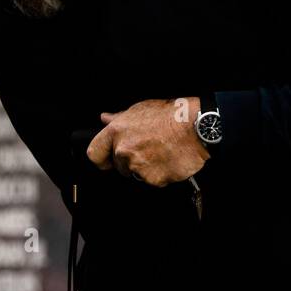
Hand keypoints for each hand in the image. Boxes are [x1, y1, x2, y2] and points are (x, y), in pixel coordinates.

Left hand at [86, 97, 208, 186]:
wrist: (196, 127)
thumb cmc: (170, 115)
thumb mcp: (140, 110)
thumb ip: (119, 118)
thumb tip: (105, 119)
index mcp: (117, 132)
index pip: (95, 153)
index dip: (102, 159)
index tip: (107, 161)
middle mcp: (124, 150)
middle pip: (119, 166)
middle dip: (130, 161)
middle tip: (148, 150)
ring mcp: (138, 166)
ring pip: (136, 174)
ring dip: (146, 168)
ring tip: (160, 152)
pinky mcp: (153, 179)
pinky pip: (153, 181)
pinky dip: (161, 174)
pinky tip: (168, 159)